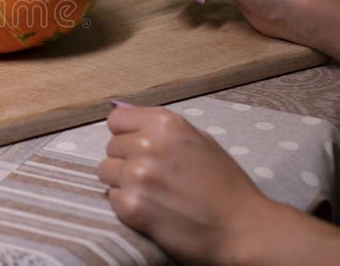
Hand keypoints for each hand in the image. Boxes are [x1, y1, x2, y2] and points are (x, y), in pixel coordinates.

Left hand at [97, 106, 272, 263]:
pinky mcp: (131, 205)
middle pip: (111, 147)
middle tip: (153, 177)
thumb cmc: (226, 186)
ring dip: (122, 182)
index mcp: (164, 124)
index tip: (136, 146)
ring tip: (152, 193)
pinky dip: (127, 205)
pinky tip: (152, 209)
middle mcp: (147, 144)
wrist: (243, 230)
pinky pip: (112, 198)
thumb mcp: (200, 141)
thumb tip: (132, 121)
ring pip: (106, 171)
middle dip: (126, 160)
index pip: (116, 119)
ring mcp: (137, 175)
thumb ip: (163, 130)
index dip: (125, 134)